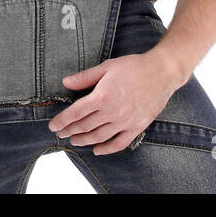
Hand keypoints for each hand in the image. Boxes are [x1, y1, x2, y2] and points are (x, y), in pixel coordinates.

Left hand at [47, 52, 180, 154]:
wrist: (162, 71)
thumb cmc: (134, 66)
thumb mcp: (106, 67)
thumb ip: (85, 77)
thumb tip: (66, 82)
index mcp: (102, 96)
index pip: (75, 113)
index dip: (62, 121)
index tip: (53, 126)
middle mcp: (112, 112)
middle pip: (85, 126)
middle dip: (70, 131)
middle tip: (62, 133)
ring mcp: (125, 121)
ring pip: (99, 137)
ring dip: (85, 141)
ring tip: (75, 141)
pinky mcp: (137, 126)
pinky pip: (119, 143)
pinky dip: (107, 149)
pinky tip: (98, 150)